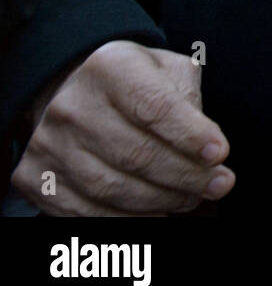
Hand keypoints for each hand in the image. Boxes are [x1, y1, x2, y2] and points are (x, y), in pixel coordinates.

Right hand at [12, 40, 234, 215]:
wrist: (74, 89)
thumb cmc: (134, 81)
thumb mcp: (167, 69)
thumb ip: (188, 98)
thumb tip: (208, 149)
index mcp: (110, 66)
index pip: (154, 107)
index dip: (190, 135)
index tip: (220, 153)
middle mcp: (72, 105)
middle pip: (136, 154)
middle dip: (186, 175)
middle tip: (220, 184)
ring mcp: (49, 143)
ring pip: (112, 188)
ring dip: (162, 200)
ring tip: (193, 197)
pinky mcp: (36, 177)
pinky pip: (86, 211)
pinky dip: (127, 219)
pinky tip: (158, 212)